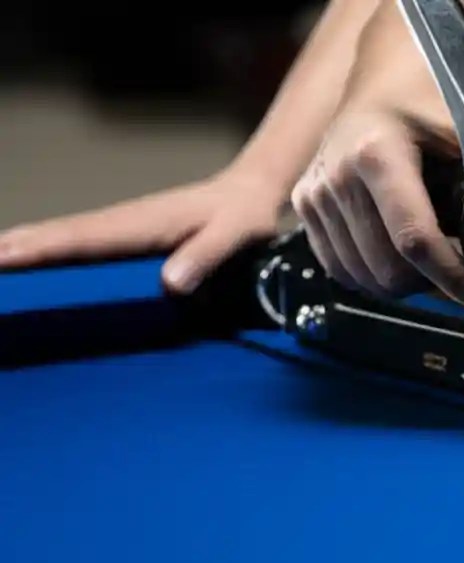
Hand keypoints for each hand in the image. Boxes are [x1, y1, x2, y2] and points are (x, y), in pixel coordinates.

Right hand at [0, 169, 283, 293]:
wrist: (251, 190)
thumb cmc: (246, 216)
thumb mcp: (237, 234)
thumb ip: (207, 255)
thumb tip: (170, 284)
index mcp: (141, 224)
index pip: (81, 240)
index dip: (41, 250)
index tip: (2, 257)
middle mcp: (122, 221)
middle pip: (59, 235)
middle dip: (16, 247)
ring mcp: (121, 224)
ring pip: (63, 235)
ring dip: (23, 245)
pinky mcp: (127, 232)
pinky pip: (78, 240)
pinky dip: (47, 245)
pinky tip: (29, 253)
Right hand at [289, 107, 463, 303]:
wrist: (382, 81)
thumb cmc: (428, 103)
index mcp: (376, 153)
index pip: (414, 240)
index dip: (452, 277)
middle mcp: (336, 176)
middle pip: (387, 270)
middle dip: (431, 282)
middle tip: (459, 270)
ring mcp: (315, 194)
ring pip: (364, 278)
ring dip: (404, 281)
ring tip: (431, 257)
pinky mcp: (304, 207)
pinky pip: (340, 269)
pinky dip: (374, 275)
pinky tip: (399, 255)